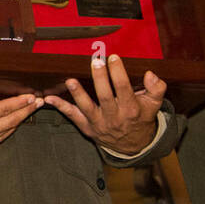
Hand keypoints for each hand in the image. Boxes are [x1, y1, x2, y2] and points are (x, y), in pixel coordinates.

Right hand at [0, 94, 40, 158]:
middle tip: (37, 103)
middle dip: (25, 111)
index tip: (30, 96)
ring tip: (28, 112)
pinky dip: (7, 131)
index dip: (18, 102)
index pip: (3, 108)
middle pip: (10, 121)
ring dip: (19, 121)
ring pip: (6, 132)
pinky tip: (12, 125)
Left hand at [43, 54, 164, 154]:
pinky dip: (60, 107)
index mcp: (131, 109)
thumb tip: (150, 74)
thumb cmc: (141, 118)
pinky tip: (48, 98)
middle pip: (105, 96)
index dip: (119, 73)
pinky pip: (72, 116)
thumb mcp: (153, 105)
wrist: (132, 146)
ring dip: (78, 94)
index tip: (113, 57)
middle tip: (96, 62)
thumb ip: (156, 89)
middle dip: (100, 79)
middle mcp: (114, 117)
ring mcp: (98, 122)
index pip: (124, 89)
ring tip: (70, 81)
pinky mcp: (86, 126)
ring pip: (87, 108)